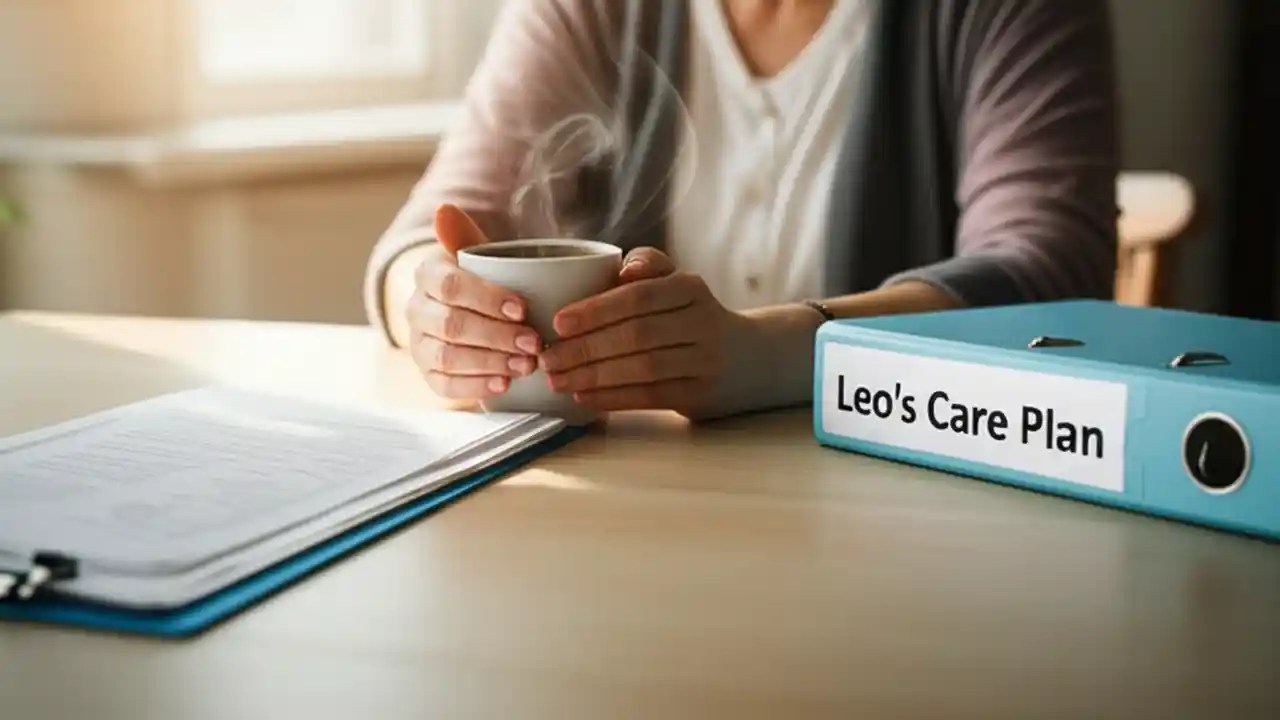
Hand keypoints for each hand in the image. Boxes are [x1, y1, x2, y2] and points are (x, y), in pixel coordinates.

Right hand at [405, 204, 542, 399]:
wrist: (475, 314)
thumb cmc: (485, 283)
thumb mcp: (482, 258)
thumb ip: (467, 236)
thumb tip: (444, 210)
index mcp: (426, 275)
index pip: (449, 285)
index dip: (486, 298)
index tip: (523, 308)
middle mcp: (416, 310)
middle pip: (452, 325)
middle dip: (497, 336)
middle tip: (534, 343)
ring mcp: (419, 344)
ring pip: (448, 357)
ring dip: (491, 362)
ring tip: (527, 365)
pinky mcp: (427, 374)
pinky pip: (445, 385)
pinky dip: (476, 386)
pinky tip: (505, 385)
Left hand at [539, 248, 742, 416]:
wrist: (750, 358)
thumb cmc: (692, 315)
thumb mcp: (678, 282)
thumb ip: (648, 264)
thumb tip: (622, 268)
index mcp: (691, 289)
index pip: (638, 297)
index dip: (596, 310)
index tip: (558, 322)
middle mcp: (704, 323)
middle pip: (636, 336)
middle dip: (585, 349)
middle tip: (547, 357)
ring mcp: (705, 361)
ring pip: (643, 369)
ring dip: (593, 376)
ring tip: (558, 380)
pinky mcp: (701, 394)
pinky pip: (651, 397)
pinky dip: (613, 398)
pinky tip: (584, 397)